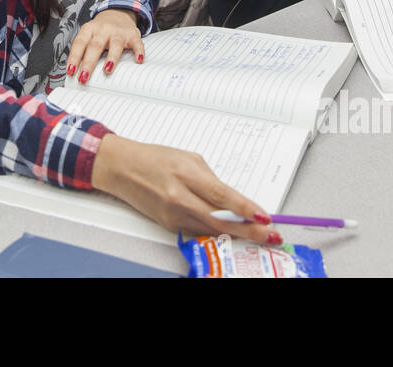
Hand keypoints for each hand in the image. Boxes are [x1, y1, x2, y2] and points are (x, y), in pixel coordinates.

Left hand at [66, 8, 142, 83]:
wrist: (118, 13)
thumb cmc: (100, 31)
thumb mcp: (88, 35)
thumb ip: (83, 50)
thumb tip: (75, 72)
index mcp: (89, 30)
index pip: (79, 44)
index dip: (74, 58)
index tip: (71, 72)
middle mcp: (103, 29)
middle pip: (95, 46)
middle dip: (89, 63)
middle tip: (84, 77)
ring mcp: (118, 32)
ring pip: (115, 44)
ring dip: (111, 58)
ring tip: (107, 70)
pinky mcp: (132, 35)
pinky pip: (137, 43)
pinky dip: (138, 52)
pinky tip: (138, 60)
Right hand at [90, 134, 281, 244]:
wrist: (122, 168)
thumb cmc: (154, 158)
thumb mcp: (187, 158)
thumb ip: (210, 178)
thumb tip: (231, 198)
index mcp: (185, 174)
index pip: (222, 195)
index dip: (245, 208)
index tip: (264, 216)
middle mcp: (178, 197)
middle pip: (220, 219)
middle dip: (249, 229)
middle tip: (269, 234)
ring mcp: (172, 214)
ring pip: (211, 229)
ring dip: (236, 234)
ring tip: (257, 235)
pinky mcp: (168, 225)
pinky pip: (198, 230)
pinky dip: (215, 232)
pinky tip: (230, 232)